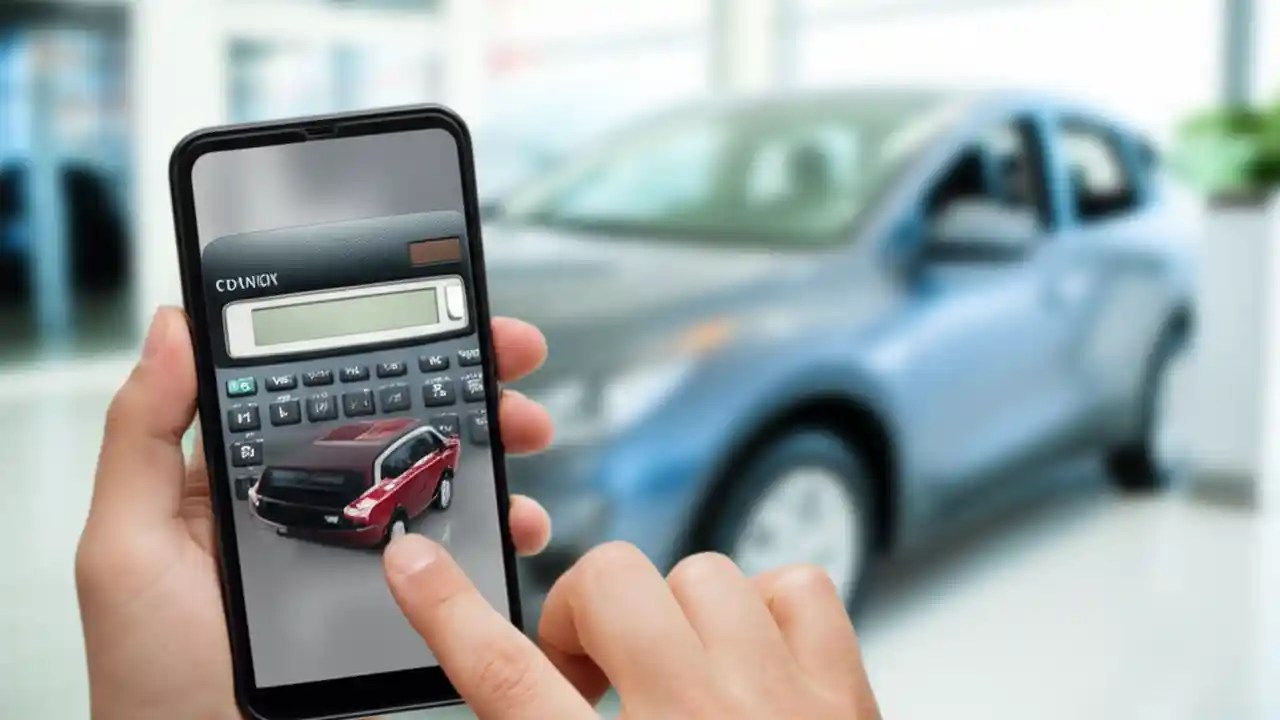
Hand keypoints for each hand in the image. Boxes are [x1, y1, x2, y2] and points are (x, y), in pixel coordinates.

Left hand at [76, 306, 555, 719]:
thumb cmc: (154, 677)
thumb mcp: (125, 547)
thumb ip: (140, 435)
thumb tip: (173, 326)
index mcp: (250, 475)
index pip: (326, 384)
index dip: (384, 340)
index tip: (435, 309)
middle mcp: (316, 503)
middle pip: (402, 420)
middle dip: (466, 378)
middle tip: (512, 358)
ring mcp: (365, 554)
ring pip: (444, 479)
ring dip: (497, 444)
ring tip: (526, 433)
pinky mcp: (402, 603)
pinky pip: (463, 553)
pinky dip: (502, 529)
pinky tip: (517, 522)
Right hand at [385, 538, 880, 718]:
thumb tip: (523, 700)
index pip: (505, 677)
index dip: (447, 613)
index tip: (414, 567)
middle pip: (606, 587)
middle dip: (584, 618)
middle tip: (594, 673)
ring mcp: (779, 704)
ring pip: (699, 575)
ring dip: (675, 617)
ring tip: (680, 675)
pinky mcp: (845, 699)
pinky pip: (795, 588)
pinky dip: (767, 611)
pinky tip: (754, 660)